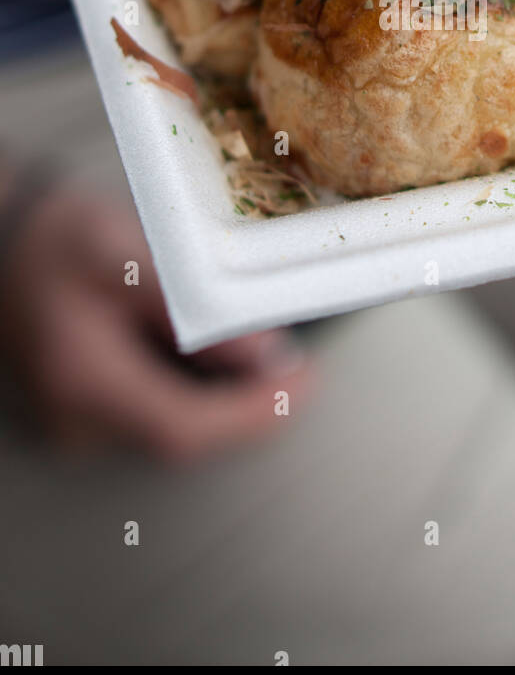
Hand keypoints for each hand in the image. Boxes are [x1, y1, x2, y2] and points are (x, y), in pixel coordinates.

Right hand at [0, 181, 312, 460]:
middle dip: (247, 405)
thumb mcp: (126, 255)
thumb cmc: (53, 239)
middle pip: (183, 435)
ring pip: (170, 428)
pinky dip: (192, 389)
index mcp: (84, 381)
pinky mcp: (82, 415)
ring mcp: (74, 425)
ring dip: (224, 398)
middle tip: (295, 370)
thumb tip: (261, 352)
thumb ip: (191, 305)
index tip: (301, 388)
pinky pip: (150, 415)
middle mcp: (76, 420)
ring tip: (257, 355)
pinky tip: (212, 355)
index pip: (185, 429)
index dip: (252, 415)